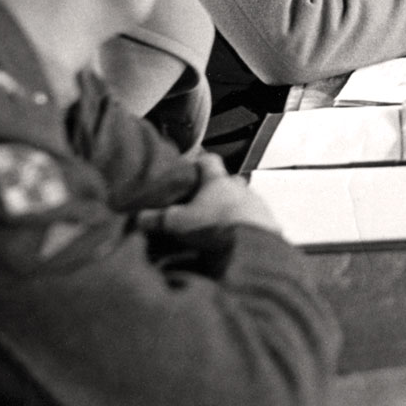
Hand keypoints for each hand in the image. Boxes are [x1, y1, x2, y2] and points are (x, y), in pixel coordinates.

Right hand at [137, 154, 280, 234]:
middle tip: (204, 202)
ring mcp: (257, 203)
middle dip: (218, 189)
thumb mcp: (178, 223)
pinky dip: (246, 225)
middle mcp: (239, 187)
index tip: (193, 167)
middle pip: (229, 181)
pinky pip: (256, 219)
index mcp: (217, 181)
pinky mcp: (269, 222)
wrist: (252, 244)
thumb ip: (157, 218)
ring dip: (233, 208)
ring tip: (219, 223)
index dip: (200, 162)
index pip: (209, 160)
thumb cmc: (214, 226)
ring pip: (243, 200)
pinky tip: (236, 237)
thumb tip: (136, 217)